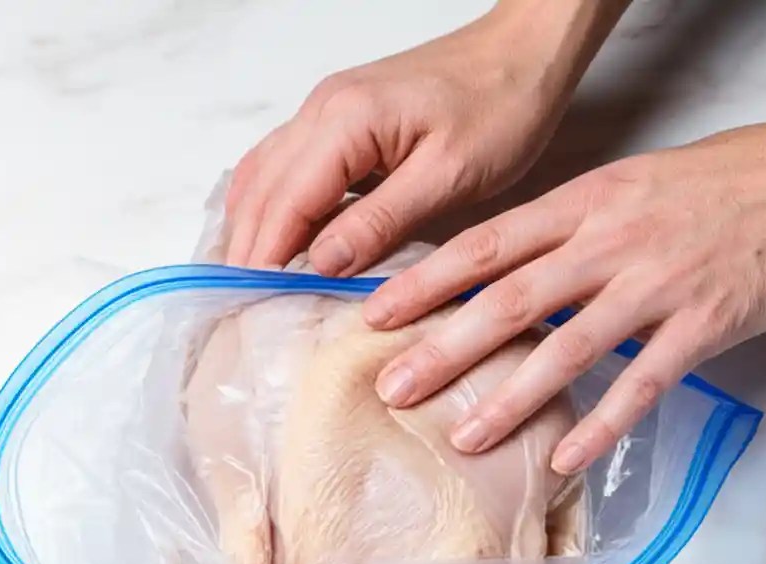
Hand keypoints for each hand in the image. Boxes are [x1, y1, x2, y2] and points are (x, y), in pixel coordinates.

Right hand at [224, 0, 627, 274]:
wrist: (523, 51)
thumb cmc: (500, 107)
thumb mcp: (447, 176)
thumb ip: (380, 221)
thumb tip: (321, 264)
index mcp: (345, 122)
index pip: (285, 202)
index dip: (264, 258)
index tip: (252, 309)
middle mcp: (322, 110)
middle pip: (262, 189)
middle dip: (247, 250)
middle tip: (242, 309)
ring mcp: (326, 109)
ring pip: (264, 174)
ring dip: (252, 227)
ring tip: (250, 282)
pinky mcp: (339, 115)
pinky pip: (285, 162)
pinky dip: (270, 202)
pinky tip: (274, 236)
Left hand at [363, 89, 765, 473]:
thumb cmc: (720, 182)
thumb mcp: (627, 184)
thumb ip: (565, 226)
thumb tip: (498, 268)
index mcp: (585, 201)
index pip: (486, 245)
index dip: (425, 281)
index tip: (373, 314)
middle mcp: (611, 240)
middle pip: (509, 299)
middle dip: (443, 347)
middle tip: (393, 388)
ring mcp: (658, 283)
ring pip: (567, 347)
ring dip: (509, 398)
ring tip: (463, 437)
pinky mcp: (707, 322)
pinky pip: (644, 382)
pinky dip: (603, 423)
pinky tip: (566, 459)